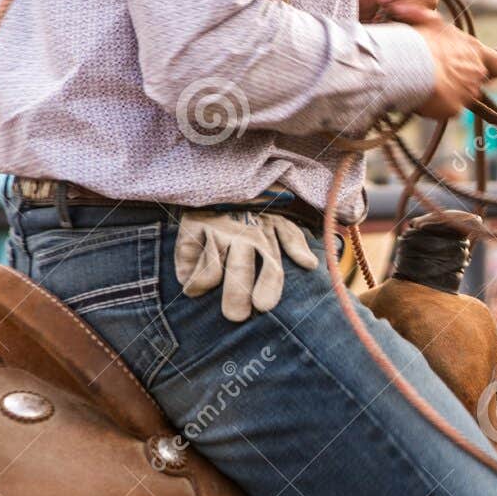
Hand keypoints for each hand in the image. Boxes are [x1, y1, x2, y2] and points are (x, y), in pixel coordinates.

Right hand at [173, 211, 319, 322]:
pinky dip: (185, 270)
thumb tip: (311, 264)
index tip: (262, 306)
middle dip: (237, 297)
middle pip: (240, 271)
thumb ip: (295, 243)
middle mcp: (243, 236)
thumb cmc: (257, 210)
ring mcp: (217, 230)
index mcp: (266, 239)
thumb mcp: (280, 222)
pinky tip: (187, 279)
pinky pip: (186, 254)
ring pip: (210, 268)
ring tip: (198, 293)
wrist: (228, 179)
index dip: (268, 287)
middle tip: (234, 317)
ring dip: (204, 285)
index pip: (272, 267)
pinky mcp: (193, 225)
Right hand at [409, 14, 496, 119]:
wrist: (405, 61)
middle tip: (443, 78)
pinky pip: (448, 110)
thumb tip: (433, 16)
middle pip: (477, 82)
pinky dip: (437, 106)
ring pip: (463, 97)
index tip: (484, 72)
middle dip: (464, 82)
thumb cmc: (416, 38)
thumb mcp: (429, 22)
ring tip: (427, 84)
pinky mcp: (455, 108)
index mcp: (473, 48)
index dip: (493, 70)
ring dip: (451, 93)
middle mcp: (476, 70)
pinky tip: (423, 95)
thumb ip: (438, 23)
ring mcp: (468, 91)